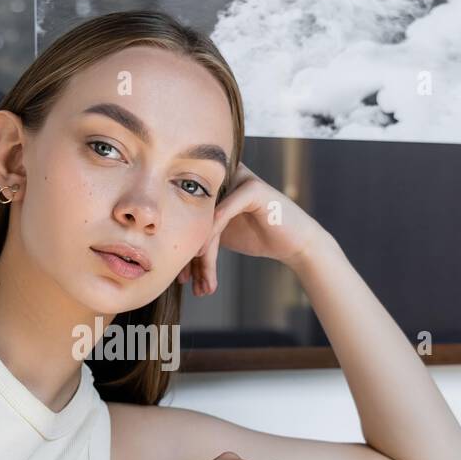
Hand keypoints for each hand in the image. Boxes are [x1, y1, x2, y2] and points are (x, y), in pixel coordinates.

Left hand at [176, 160, 328, 296]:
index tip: (179, 276)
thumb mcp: (221, 235)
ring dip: (201, 253)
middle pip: (194, 217)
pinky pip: (223, 212)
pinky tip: (203, 254)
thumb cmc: (258, 236)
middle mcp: (224, 177)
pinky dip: (212, 234)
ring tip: (199, 281)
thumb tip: (165, 249)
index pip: (187, 215)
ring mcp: (239, 179)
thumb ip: (198, 233)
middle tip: (183, 281)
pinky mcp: (252, 188)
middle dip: (188, 253)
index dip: (180, 245)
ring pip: (207, 218)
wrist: (295, 242)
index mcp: (214, 185)